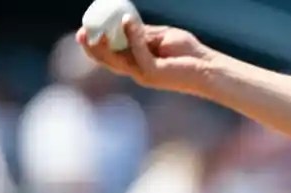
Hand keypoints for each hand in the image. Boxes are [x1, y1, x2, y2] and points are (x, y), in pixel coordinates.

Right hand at [76, 18, 213, 95]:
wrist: (210, 67)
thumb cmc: (189, 53)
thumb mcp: (161, 37)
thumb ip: (142, 33)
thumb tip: (124, 22)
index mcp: (137, 63)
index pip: (110, 56)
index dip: (94, 44)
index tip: (83, 29)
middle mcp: (138, 71)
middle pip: (107, 61)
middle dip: (91, 47)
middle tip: (80, 32)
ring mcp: (145, 74)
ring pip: (116, 60)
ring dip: (104, 43)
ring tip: (96, 29)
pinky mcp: (154, 73)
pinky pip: (137, 51)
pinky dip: (132, 35)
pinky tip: (128, 20)